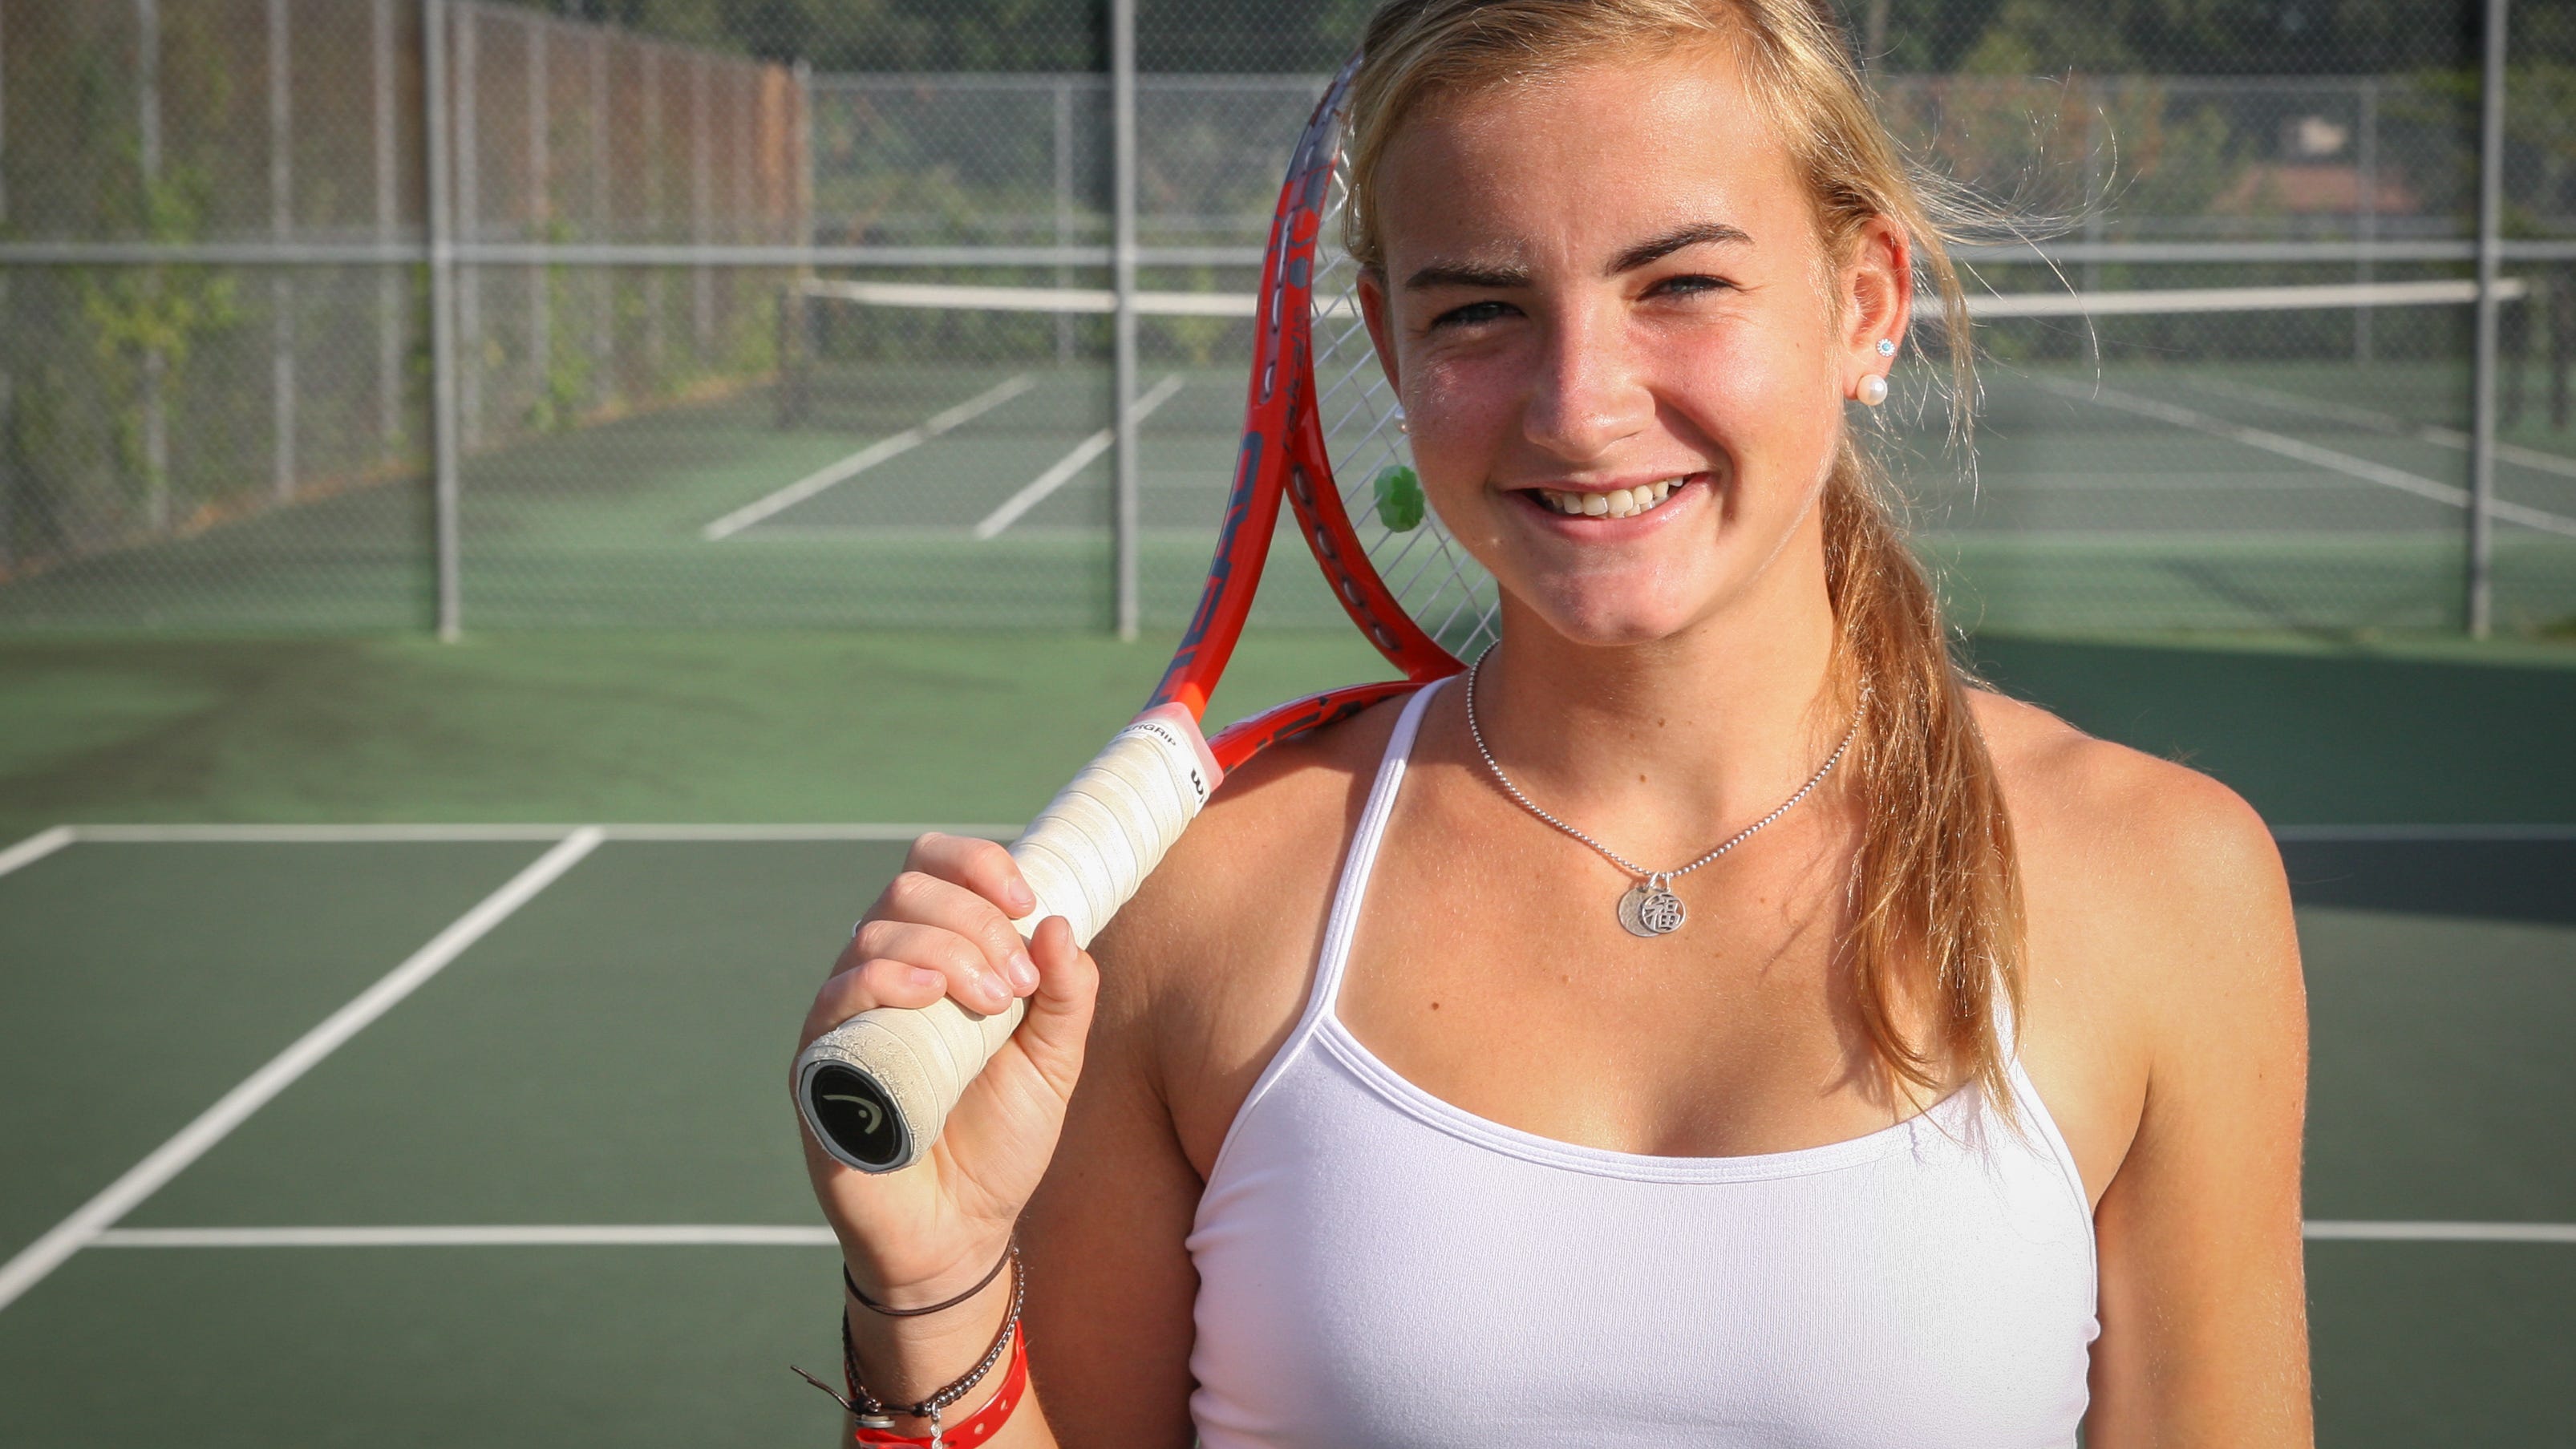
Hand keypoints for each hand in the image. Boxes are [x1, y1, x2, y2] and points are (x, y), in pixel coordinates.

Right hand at [794, 831, 1100, 1308]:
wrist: (960, 1232)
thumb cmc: (999, 1142)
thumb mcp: (1054, 1062)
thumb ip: (1068, 995)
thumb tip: (1060, 922)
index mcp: (935, 958)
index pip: (933, 869)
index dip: (977, 865)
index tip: (1027, 903)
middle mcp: (883, 975)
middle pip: (907, 889)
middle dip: (974, 919)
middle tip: (1017, 982)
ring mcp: (846, 1017)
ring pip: (874, 931)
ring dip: (947, 948)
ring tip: (995, 1002)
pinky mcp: (819, 1066)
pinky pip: (835, 996)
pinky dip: (884, 978)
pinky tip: (931, 994)